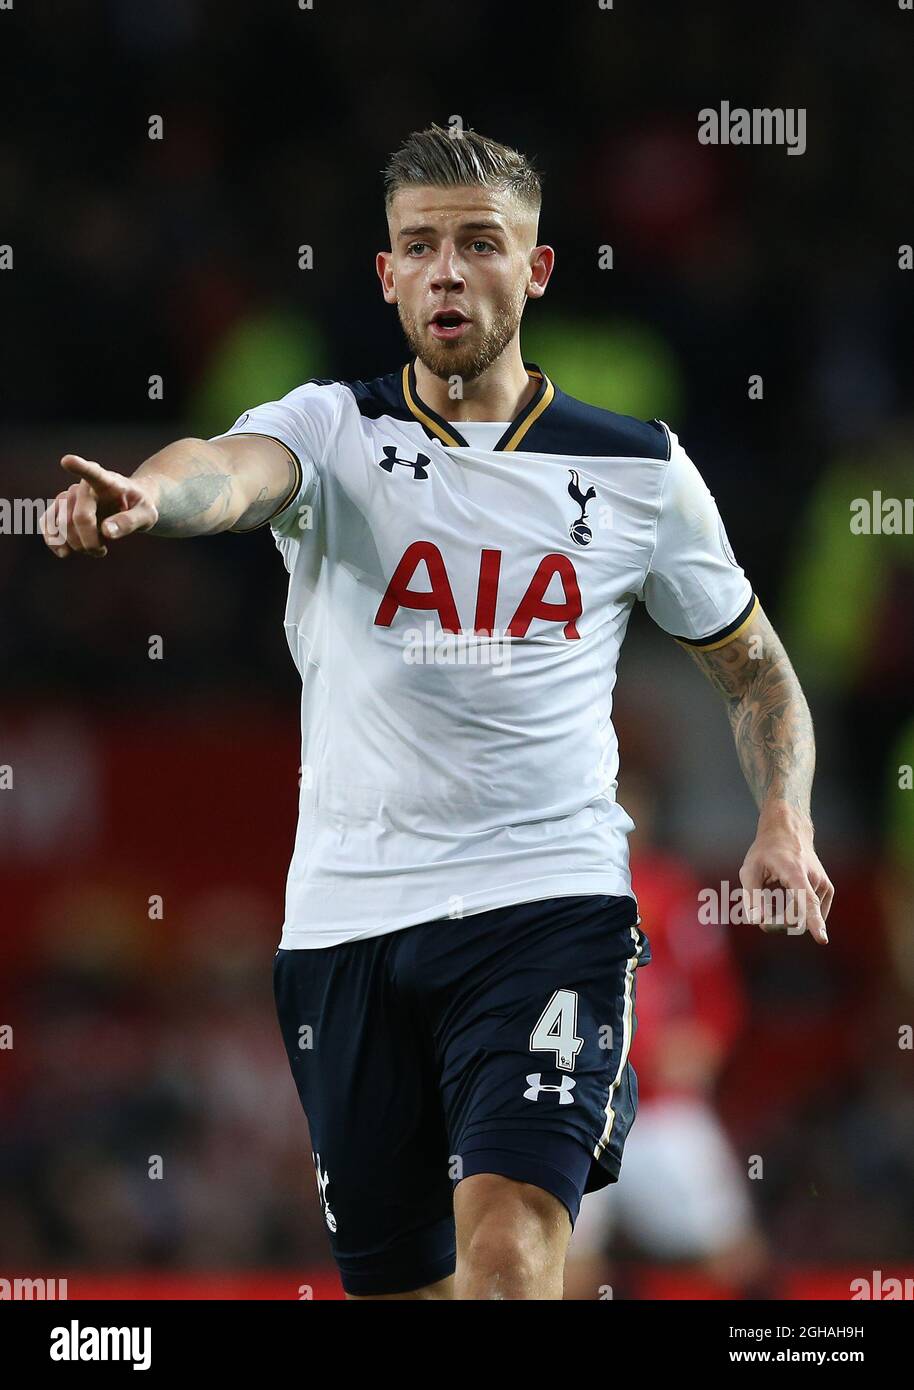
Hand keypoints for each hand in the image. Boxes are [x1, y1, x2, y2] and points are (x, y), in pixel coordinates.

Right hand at [39, 454, 158, 558]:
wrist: (130, 504)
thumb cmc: (139, 507)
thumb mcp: (146, 515)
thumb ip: (130, 521)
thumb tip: (106, 531)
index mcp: (107, 481)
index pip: (93, 473)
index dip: (80, 467)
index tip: (67, 461)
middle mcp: (83, 486)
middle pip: (80, 517)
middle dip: (90, 541)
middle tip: (102, 551)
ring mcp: (69, 495)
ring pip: (62, 523)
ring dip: (76, 544)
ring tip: (95, 549)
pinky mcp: (60, 508)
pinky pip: (48, 522)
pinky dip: (53, 539)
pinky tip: (64, 552)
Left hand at [739, 805, 833, 944]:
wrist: (789, 833)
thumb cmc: (766, 852)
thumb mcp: (749, 870)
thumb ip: (752, 897)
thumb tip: (758, 922)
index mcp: (795, 873)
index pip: (806, 902)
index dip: (814, 922)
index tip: (822, 940)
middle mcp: (815, 880)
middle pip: (798, 918)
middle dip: (778, 923)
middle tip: (761, 915)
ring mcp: (824, 886)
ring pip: (804, 919)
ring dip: (786, 917)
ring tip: (774, 894)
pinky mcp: (827, 891)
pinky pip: (810, 914)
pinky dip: (796, 912)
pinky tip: (787, 894)